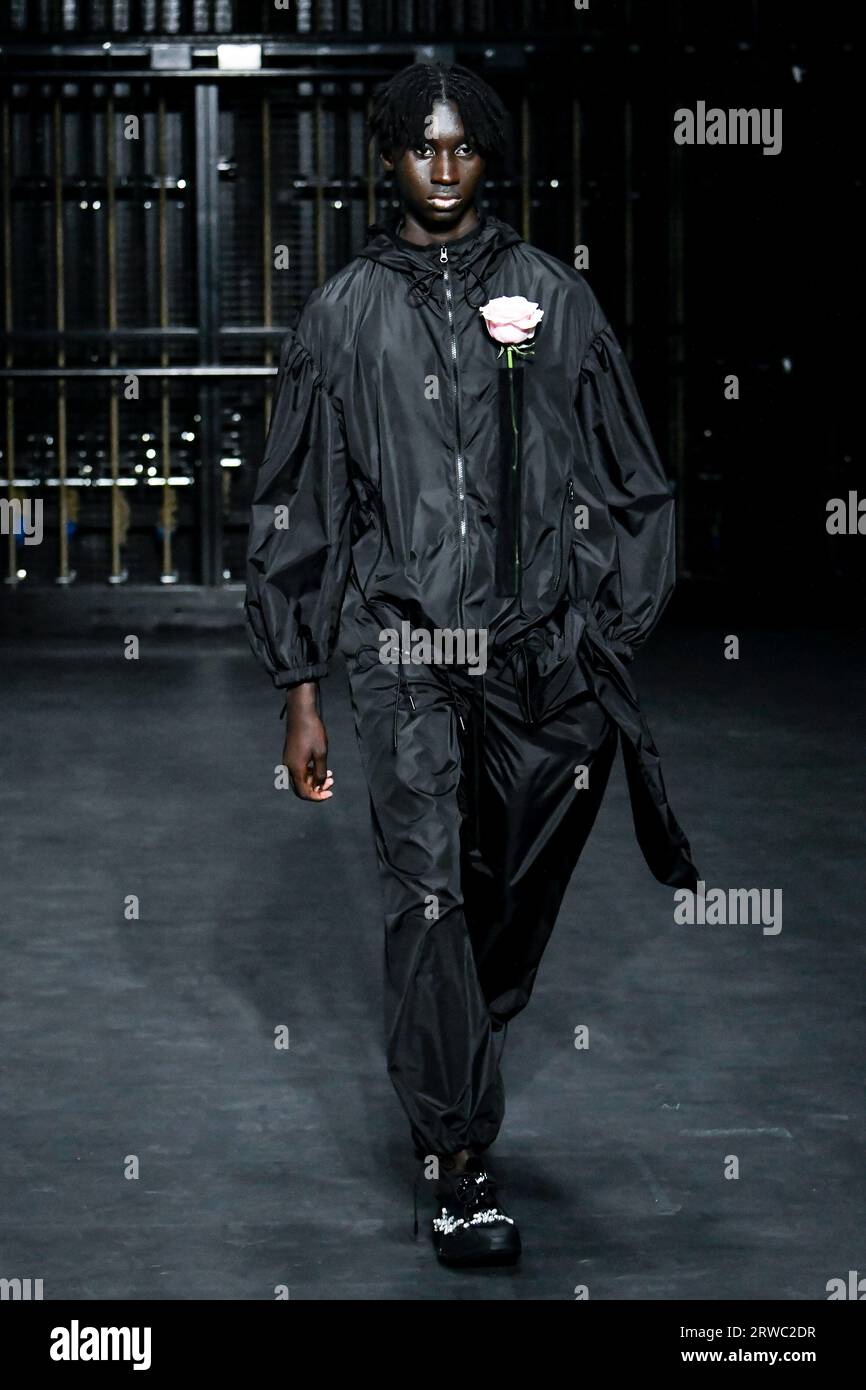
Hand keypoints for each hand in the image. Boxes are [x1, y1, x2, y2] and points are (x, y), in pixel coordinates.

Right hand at [282, 682, 334, 800]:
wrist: (301, 714)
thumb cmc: (312, 732)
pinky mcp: (290, 755)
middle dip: (316, 790)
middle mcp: (289, 767)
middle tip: (331, 784)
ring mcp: (288, 761)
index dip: (317, 797)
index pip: (304, 793)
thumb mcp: (321, 754)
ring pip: (300, 779)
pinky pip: (299, 770)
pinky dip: (310, 773)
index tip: (330, 794)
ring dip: (314, 781)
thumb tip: (319, 784)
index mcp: (296, 769)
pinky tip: (321, 768)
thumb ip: (320, 772)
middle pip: (300, 788)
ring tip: (330, 776)